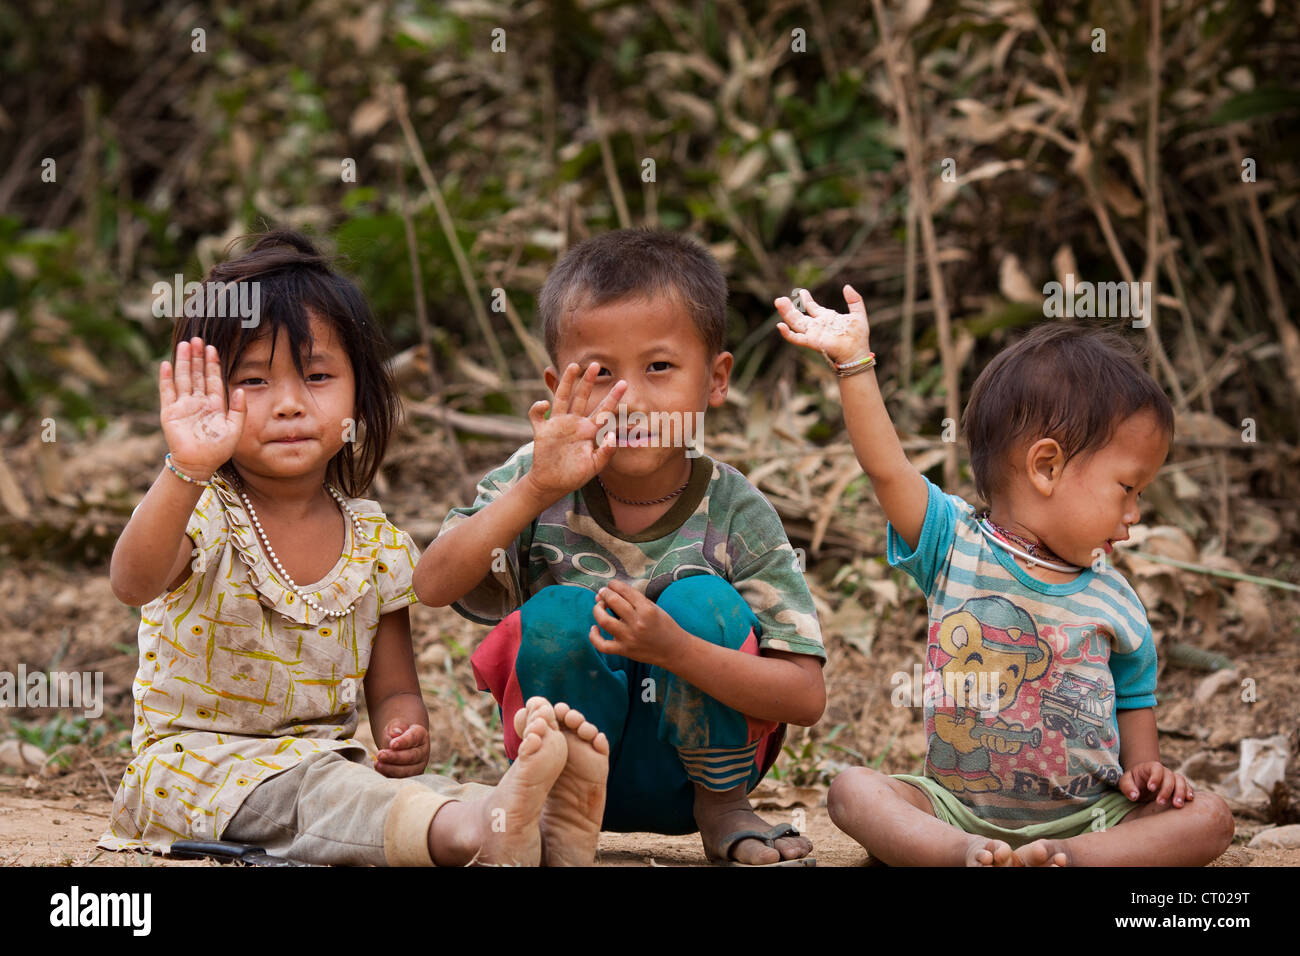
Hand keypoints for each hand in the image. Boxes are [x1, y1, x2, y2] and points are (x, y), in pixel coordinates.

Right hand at [160, 337, 246, 477]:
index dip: (212, 364)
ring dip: (184, 362)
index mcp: (214, 405)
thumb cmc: (219, 449)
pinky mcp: (169, 412)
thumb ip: (239, 409)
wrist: (199, 464)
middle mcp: (198, 402)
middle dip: (197, 357)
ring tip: (184, 344)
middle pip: (197, 374)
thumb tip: (240, 390)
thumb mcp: (235, 428)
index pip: (212, 379)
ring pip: (183, 378)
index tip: (212, 348)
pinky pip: (167, 391)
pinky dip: (166, 378)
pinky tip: (167, 364)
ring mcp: (183, 406)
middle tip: (197, 339)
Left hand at [375, 720, 429, 777]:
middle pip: (412, 756)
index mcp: (421, 735)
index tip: (392, 744)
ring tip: (378, 764)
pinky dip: (390, 776)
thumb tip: (395, 733)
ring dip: (392, 769)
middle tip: (380, 755)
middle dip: (395, 757)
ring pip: (408, 771)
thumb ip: (396, 728)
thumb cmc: (397, 734)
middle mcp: (423, 752)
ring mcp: (418, 766)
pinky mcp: (411, 776)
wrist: (400, 744)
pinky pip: (402, 779)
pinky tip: (380, 770)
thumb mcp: (396, 726)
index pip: (414, 738)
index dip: (404, 742)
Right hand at [524, 362, 626, 502]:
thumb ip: (605, 453)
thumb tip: (611, 436)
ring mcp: (557, 425)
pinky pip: (537, 415)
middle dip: (588, 381)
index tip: (624, 383)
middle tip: (596, 364)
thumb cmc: (574, 476)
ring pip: (562, 398)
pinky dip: (538, 408)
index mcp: (588, 430)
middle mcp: (574, 423)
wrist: (552, 484)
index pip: (603, 410)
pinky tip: (544, 404)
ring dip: (566, 382)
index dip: (613, 397)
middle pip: (582, 397)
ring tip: (573, 366)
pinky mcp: (542, 431)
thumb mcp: (594, 467)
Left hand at [588, 579, 687, 668]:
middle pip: (613, 601)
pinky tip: (594, 628)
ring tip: (599, 606)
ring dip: (597, 610)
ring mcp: (629, 638)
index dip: (614, 584)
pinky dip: (594, 636)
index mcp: (647, 609)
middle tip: (603, 593)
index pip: (625, 591)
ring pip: (604, 621)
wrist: (674, 650)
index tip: (611, 584)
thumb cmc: (665, 626)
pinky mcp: (624, 650)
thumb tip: (610, 593)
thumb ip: (634, 601)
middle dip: (605, 593)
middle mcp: (637, 623)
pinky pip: (602, 645)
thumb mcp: (654, 608)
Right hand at [774, 284, 871, 366]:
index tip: (801, 291)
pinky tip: (780, 325)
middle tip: (780, 299)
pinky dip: (787, 333)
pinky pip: (796, 338)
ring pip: (795, 323)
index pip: (812, 307)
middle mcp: (817, 326)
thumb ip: (854, 300)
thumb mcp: (858, 314)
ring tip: (779, 302)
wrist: (857, 352)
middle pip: (798, 316)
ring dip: (786, 313)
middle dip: (788, 307)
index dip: (806, 299)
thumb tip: (846, 286)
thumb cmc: (858, 337)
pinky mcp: (811, 341)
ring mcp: (813, 333)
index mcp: (826, 318)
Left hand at [1119, 761, 1193, 807]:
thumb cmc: (1133, 782)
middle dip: (1166, 790)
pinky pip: (1187, 787)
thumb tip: (1134, 795)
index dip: (1155, 777)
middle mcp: (1164, 771)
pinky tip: (1189, 800)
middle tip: (1160, 802)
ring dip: (1180, 792)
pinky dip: (1189, 792)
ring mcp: (1173, 779)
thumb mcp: (1125, 782)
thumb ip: (1127, 787)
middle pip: (1170, 777)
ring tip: (1177, 805)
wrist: (1142, 783)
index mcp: (1151, 767)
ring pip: (1181, 781)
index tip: (1151, 788)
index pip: (1156, 768)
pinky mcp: (1179, 787)